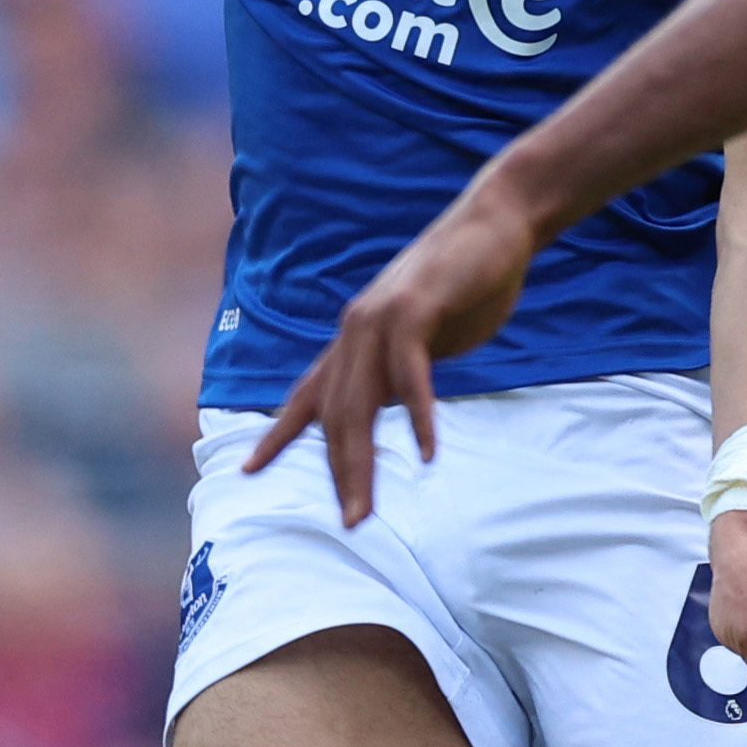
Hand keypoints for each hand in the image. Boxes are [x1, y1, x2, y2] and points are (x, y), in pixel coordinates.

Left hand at [244, 177, 545, 522]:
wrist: (497, 223)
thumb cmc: (465, 283)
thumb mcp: (424, 335)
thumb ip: (402, 370)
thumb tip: (396, 405)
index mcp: (354, 340)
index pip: (307, 396)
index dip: (277, 435)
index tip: (249, 471)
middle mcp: (355, 331)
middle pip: (335, 416)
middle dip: (340, 474)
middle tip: (351, 523)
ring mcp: (380, 319)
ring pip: (360, 404)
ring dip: (363, 463)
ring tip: (367, 509)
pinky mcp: (414, 310)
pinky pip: (408, 376)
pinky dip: (417, 416)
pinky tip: (427, 452)